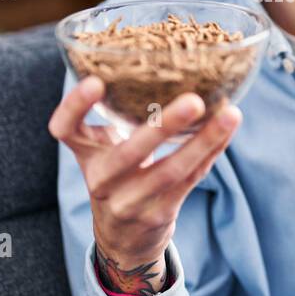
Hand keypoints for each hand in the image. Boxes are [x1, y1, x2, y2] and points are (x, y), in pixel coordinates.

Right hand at [48, 75, 240, 295]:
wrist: (123, 238)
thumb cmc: (119, 174)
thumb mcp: (105, 148)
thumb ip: (120, 113)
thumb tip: (166, 57)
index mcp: (86, 153)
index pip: (64, 129)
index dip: (74, 106)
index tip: (95, 81)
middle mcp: (102, 179)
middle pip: (128, 155)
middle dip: (163, 127)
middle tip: (194, 101)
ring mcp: (130, 202)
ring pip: (171, 172)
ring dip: (205, 141)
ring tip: (230, 115)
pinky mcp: (159, 213)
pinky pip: (191, 179)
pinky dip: (212, 151)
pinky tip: (228, 128)